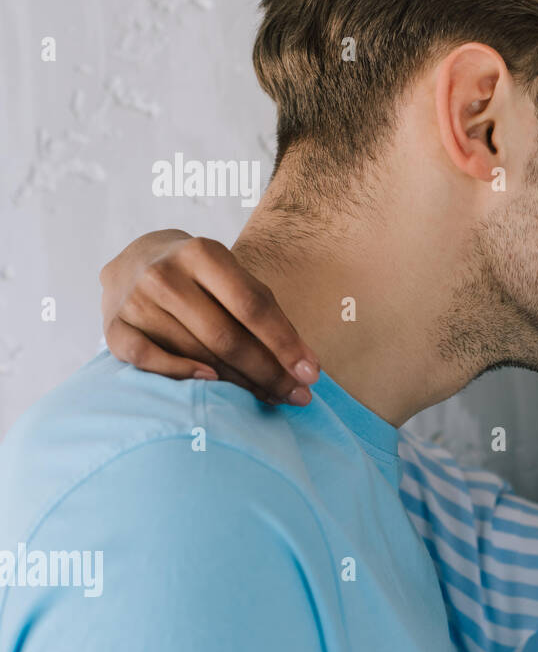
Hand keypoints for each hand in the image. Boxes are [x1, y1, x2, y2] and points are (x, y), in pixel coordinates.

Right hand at [100, 230, 319, 403]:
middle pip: (226, 337)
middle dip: (268, 372)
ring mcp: (134, 301)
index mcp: (202, 254)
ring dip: (239, 383)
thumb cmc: (200, 276)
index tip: (310, 374)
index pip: (251, 306)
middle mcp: (164, 274)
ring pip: (196, 354)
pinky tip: (213, 383)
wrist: (136, 259)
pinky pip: (149, 361)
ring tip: (271, 397)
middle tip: (297, 396)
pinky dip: (182, 375)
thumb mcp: (232, 277)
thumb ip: (266, 314)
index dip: (284, 344)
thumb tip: (306, 365)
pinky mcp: (114, 327)